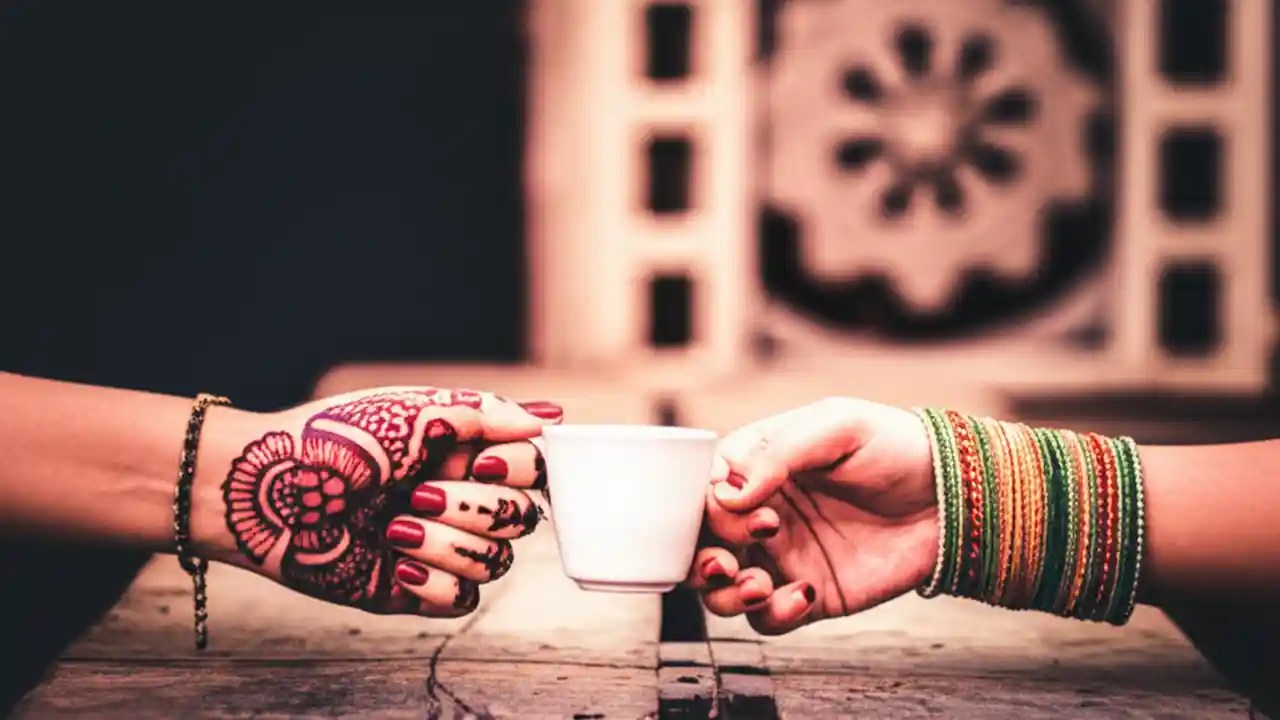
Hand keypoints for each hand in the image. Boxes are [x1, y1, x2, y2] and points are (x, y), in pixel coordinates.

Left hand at [194, 386, 561, 616]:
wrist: (266, 491)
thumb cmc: (332, 437)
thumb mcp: (415, 411)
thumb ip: (486, 415)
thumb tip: (549, 419)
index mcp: (464, 452)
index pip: (535, 470)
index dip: (521, 471)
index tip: (480, 460)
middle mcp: (460, 499)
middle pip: (523, 519)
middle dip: (476, 507)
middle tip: (418, 493)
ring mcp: (440, 545)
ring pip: (497, 561)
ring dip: (450, 544)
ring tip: (394, 528)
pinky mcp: (415, 588)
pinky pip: (464, 599)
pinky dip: (439, 582)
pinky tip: (399, 564)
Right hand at [687, 397, 938, 633]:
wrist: (954, 495)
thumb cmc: (893, 446)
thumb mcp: (837, 426)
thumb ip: (779, 451)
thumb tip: (730, 493)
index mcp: (756, 468)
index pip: (702, 492)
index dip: (709, 510)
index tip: (752, 514)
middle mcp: (759, 514)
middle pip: (699, 545)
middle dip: (703, 559)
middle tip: (731, 562)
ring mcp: (781, 557)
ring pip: (722, 589)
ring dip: (725, 595)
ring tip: (758, 586)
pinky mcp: (809, 596)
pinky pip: (769, 618)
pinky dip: (773, 615)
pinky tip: (803, 595)